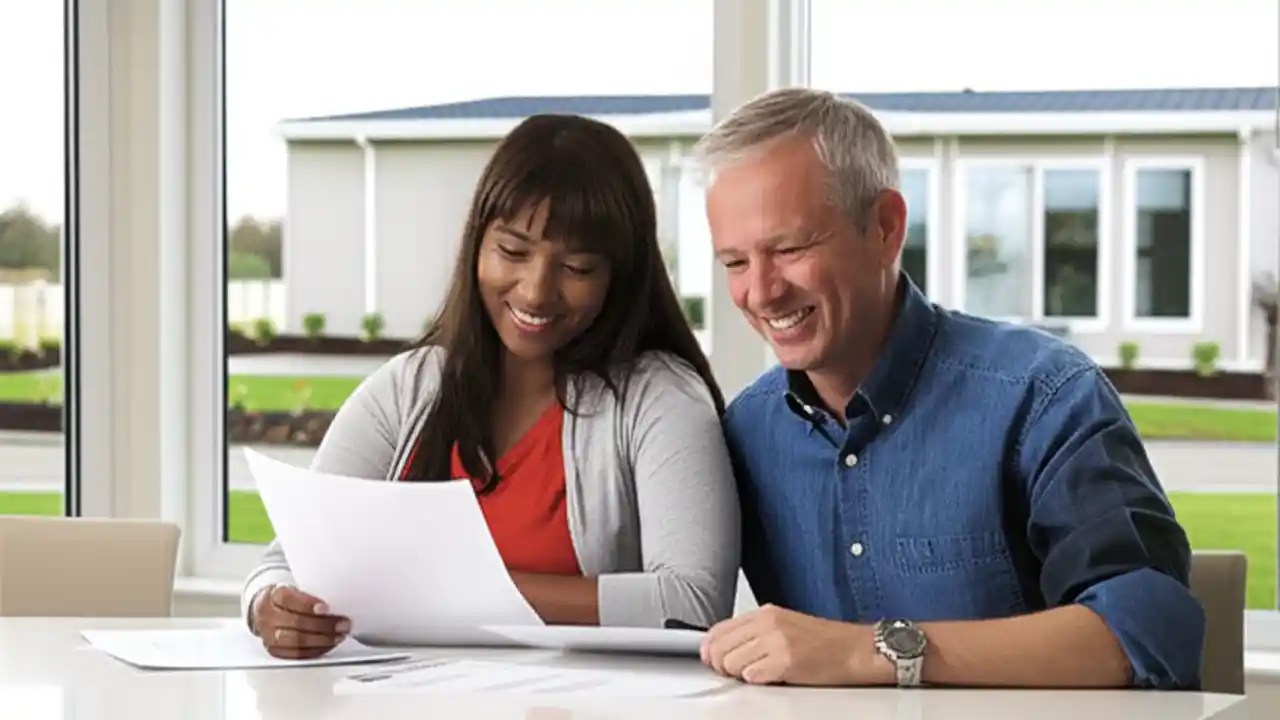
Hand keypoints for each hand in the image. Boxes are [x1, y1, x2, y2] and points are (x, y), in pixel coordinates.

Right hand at [251, 584, 350, 659]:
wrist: (266, 610)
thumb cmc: (287, 598)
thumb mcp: (295, 588)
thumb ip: (311, 594)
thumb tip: (338, 601)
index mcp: (272, 596)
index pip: (288, 599)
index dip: (308, 604)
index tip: (326, 607)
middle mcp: (268, 616)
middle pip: (295, 623)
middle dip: (323, 625)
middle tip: (343, 624)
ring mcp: (269, 635)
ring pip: (297, 641)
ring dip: (322, 640)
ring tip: (339, 636)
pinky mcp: (275, 650)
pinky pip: (297, 654)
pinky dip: (316, 650)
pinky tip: (328, 645)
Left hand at [699, 604, 886, 685]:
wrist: (856, 650)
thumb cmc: (826, 642)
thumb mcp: (785, 626)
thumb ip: (755, 633)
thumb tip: (723, 648)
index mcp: (765, 613)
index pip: (719, 629)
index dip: (711, 648)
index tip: (712, 659)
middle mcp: (768, 623)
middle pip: (719, 648)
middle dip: (722, 665)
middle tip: (735, 672)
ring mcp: (776, 641)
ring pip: (731, 664)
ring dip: (741, 675)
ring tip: (760, 673)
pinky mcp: (786, 660)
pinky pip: (752, 676)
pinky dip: (758, 681)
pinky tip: (772, 677)